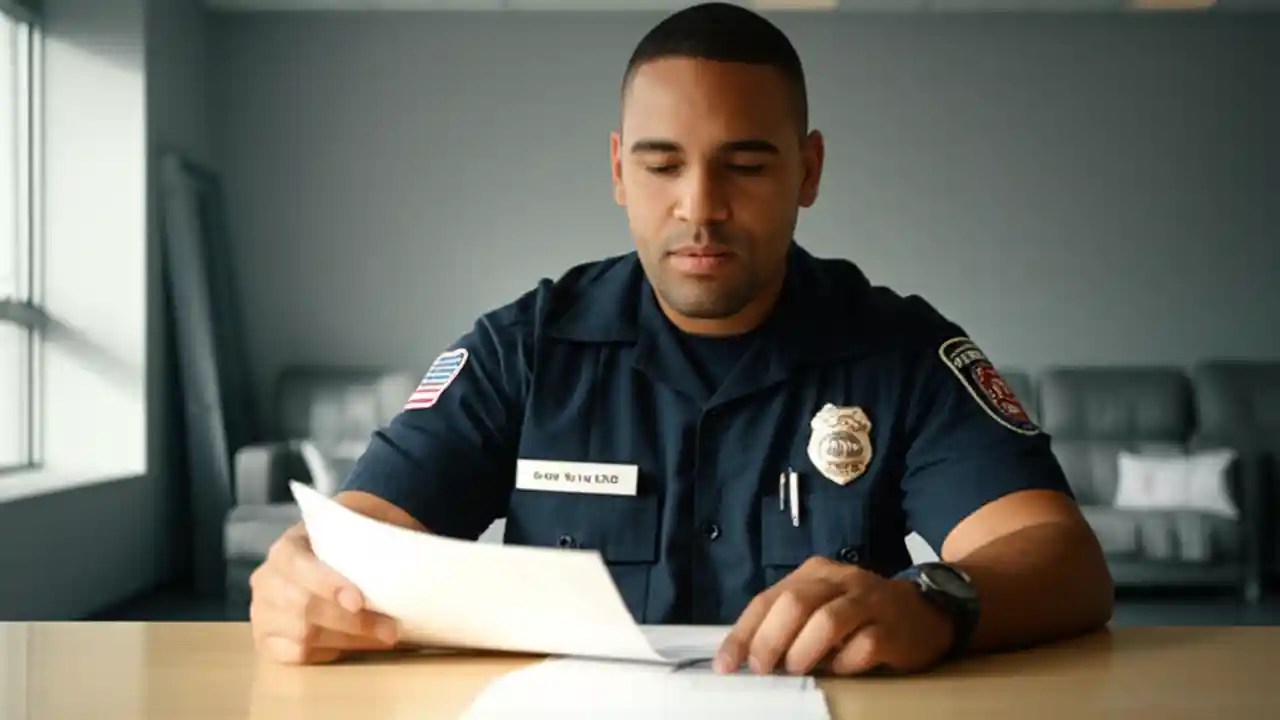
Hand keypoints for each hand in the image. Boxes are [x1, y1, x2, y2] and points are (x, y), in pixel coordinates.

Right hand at [250, 523, 400, 663]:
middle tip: (391, 630)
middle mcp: (267, 580)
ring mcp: (263, 612)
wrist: (335, 556)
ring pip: (303, 635)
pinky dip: (328, 653)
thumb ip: (369, 533)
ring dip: (350, 641)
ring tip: (384, 639)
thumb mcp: (358, 525)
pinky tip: (353, 646)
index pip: (298, 565)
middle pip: (304, 607)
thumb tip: (399, 554)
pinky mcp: (267, 639)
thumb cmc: (349, 543)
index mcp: (286, 548)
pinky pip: (296, 655)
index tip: (359, 602)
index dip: (327, 585)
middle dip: (352, 622)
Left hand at [714, 557, 953, 675]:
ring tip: (796, 670)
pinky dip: (845, 664)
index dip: (743, 633)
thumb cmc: (861, 615)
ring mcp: (869, 601)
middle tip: (761, 669)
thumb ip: (789, 623)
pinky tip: (839, 672)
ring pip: (827, 621)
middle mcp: (840, 580)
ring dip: (804, 650)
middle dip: (770, 640)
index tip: (726, 665)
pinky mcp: (893, 627)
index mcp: (814, 573)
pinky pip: (864, 646)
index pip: (768, 599)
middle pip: (795, 603)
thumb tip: (747, 658)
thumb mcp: (821, 607)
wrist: (926, 611)